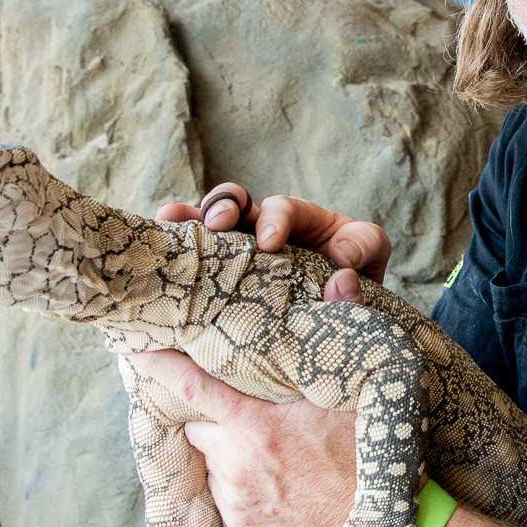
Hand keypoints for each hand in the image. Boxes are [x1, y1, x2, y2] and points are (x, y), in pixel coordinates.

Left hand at [128, 348, 358, 526]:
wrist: (373, 524)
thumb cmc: (364, 454)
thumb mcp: (356, 392)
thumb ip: (339, 333)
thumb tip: (342, 279)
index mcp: (258, 427)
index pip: (193, 388)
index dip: (160, 367)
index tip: (133, 350)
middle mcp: (237, 463)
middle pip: (197, 423)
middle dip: (211, 412)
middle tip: (243, 407)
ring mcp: (235, 497)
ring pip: (208, 456)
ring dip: (224, 445)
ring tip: (266, 446)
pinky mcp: (238, 522)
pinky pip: (220, 488)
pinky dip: (234, 476)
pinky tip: (270, 473)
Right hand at [156, 183, 390, 300]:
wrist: (345, 323)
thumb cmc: (357, 284)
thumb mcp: (370, 263)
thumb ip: (361, 259)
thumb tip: (342, 274)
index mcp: (306, 221)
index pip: (286, 209)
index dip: (276, 219)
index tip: (270, 242)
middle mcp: (268, 227)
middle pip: (239, 203)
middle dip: (225, 207)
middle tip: (218, 224)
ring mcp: (242, 250)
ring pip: (210, 224)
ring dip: (191, 221)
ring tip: (170, 220)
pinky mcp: (224, 275)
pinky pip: (198, 257)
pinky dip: (178, 249)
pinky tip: (157, 248)